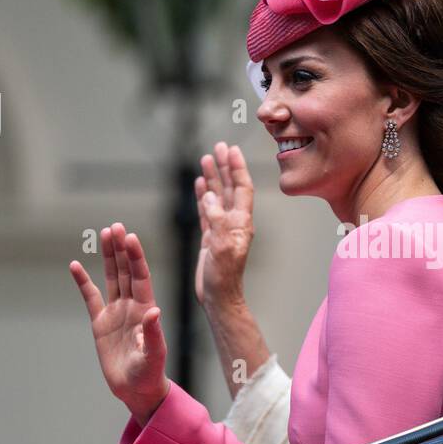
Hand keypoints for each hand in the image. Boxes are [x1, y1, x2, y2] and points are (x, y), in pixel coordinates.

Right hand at [69, 222, 171, 425]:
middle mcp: (132, 306)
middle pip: (126, 271)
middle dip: (121, 249)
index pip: (141, 277)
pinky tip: (75, 265)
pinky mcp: (101, 323)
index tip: (130, 237)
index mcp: (146, 309)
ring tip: (104, 234)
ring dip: (108, 257)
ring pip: (111, 278)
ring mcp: (116, 312)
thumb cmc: (150, 373)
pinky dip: (83, 282)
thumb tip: (154, 312)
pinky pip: (90, 298)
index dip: (136, 257)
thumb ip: (153, 334)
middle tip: (116, 227)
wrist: (136, 390)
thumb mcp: (154, 355)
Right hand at [194, 141, 254, 310]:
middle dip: (225, 167)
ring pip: (218, 196)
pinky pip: (207, 210)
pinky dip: (203, 196)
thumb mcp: (222, 246)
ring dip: (213, 178)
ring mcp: (222, 228)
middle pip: (230, 187)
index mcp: (242, 222)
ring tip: (206, 159)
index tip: (231, 149)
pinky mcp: (211, 237)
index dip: (237, 168)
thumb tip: (210, 197)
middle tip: (218, 146)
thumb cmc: (224, 276)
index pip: (242, 188)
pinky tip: (200, 185)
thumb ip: (217, 220)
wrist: (218, 296)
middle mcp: (234, 222)